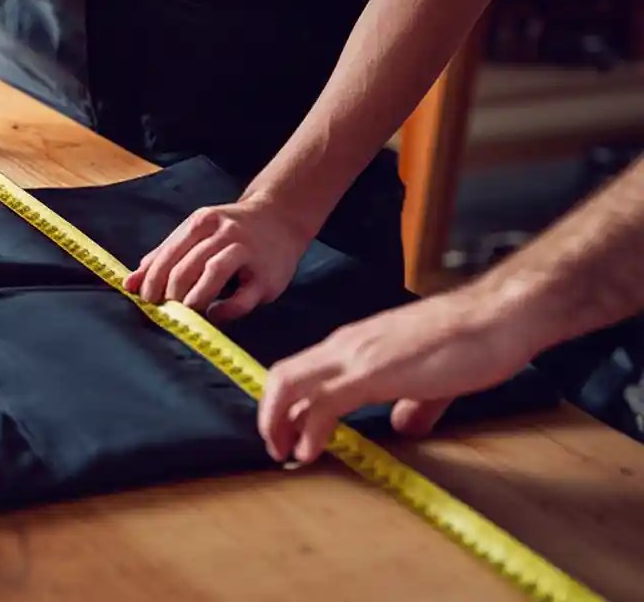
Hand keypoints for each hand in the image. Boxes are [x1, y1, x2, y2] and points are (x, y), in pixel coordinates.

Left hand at [123, 195, 312, 321]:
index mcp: (202, 222)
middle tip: (165, 310)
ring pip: (213, 273)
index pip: (169, 253)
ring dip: (193, 298)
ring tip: (185, 313)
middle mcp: (224, 233)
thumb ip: (164, 256)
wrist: (280, 218)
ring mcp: (247, 252)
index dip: (153, 280)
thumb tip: (130, 284)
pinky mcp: (266, 276)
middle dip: (169, 293)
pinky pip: (242, 297)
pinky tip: (214, 314)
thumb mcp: (196, 233)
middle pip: (186, 266)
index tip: (146, 299)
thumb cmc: (230, 231)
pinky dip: (225, 310)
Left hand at [257, 287, 541, 465]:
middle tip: (276, 447)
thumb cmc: (471, 340)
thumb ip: (414, 401)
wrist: (498, 316)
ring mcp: (357, 355)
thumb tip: (405, 425)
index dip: (285, 404)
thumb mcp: (432, 377)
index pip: (301, 371)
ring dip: (277, 423)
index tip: (286, 433)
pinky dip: (308, 430)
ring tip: (283, 452)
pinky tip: (308, 452)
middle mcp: (346, 344)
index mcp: (356, 343)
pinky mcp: (372, 372)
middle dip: (269, 414)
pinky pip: (323, 403)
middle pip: (283, 376)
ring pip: (289, 384)